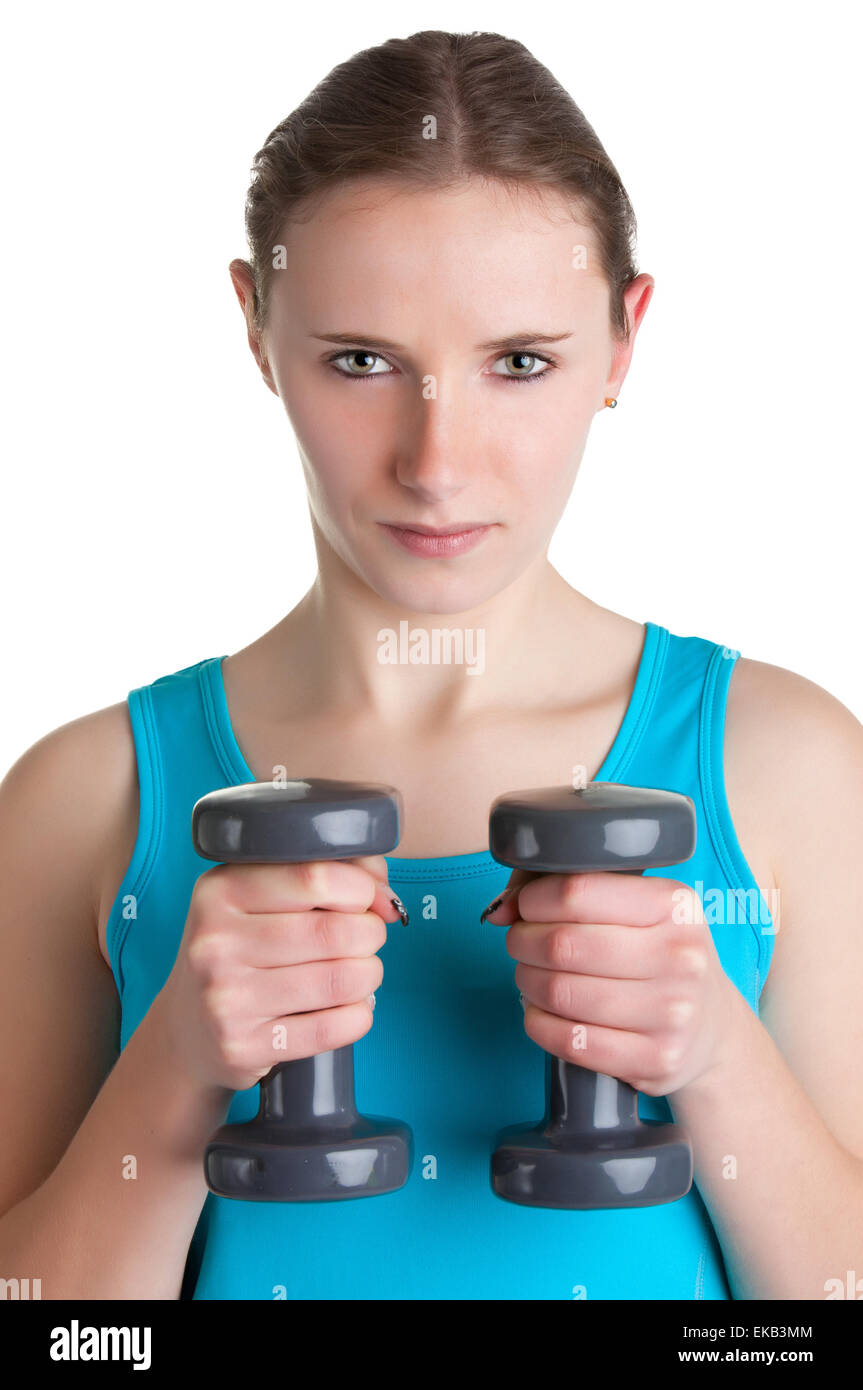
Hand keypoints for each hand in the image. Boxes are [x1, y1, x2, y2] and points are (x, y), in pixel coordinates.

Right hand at [157, 855, 399, 1092]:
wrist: (189, 1028)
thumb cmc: (240, 950)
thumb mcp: (260, 898)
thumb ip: (328, 875)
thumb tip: (386, 897)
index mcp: (220, 891)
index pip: (315, 876)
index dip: (362, 888)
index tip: (371, 900)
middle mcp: (215, 942)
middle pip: (334, 930)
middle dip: (371, 934)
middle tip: (367, 940)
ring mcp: (225, 998)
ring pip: (340, 980)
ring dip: (369, 975)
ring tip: (361, 973)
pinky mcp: (242, 1046)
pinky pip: (331, 1029)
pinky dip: (359, 1016)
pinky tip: (351, 1008)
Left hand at [483, 869, 744, 1096]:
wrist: (711, 1028)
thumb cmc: (657, 956)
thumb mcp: (635, 909)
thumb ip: (563, 892)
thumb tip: (499, 911)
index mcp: (674, 905)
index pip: (578, 891)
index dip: (533, 899)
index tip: (525, 907)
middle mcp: (680, 956)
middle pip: (563, 944)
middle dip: (522, 942)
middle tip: (520, 944)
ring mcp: (672, 1013)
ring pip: (560, 993)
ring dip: (527, 982)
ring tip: (530, 976)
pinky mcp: (656, 1059)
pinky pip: (570, 1042)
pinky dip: (539, 1024)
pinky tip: (542, 1013)